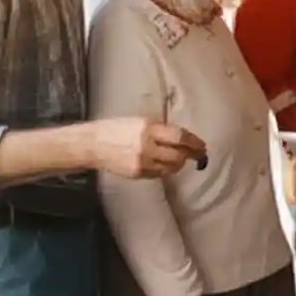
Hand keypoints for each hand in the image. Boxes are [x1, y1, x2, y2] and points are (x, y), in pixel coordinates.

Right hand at [92, 117, 206, 177]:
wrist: (93, 144)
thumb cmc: (117, 129)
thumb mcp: (140, 122)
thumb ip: (159, 129)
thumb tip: (181, 138)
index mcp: (148, 129)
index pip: (179, 136)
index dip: (193, 141)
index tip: (202, 145)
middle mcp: (147, 146)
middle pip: (178, 154)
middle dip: (190, 155)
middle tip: (198, 155)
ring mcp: (142, 162)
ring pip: (170, 167)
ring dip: (179, 163)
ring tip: (180, 159)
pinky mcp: (137, 173)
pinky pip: (159, 174)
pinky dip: (165, 169)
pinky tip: (165, 165)